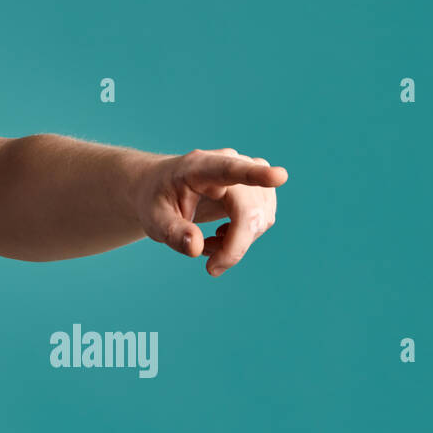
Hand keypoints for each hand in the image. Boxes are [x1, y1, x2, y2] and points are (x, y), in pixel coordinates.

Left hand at [132, 147, 287, 276]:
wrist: (160, 189)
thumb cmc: (156, 200)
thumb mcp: (153, 218)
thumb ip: (172, 232)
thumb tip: (196, 247)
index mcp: (199, 166)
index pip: (230, 170)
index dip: (256, 175)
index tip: (279, 176)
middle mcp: (229, 163)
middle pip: (250, 209)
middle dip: (236, 245)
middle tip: (211, 269)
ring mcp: (246, 174)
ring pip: (261, 218)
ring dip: (237, 242)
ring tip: (206, 244)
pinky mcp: (256, 189)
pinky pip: (262, 220)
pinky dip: (242, 238)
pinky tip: (219, 237)